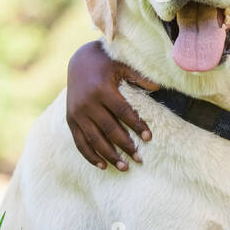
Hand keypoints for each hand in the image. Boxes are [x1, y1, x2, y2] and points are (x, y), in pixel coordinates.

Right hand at [65, 40, 158, 171]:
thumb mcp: (122, 65)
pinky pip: (80, 142)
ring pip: (94, 139)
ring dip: (109, 155)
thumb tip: (159, 88)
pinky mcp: (70, 120)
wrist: (78, 62)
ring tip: (124, 167)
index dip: (136, 125)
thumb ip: (139, 77)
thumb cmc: (105, 63)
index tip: (149, 138)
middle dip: (125, 146)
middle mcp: (87, 103)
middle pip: (109, 129)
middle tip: (139, 159)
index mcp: (101, 89)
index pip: (122, 111)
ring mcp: (77, 113)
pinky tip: (103, 165)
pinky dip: (90, 155)